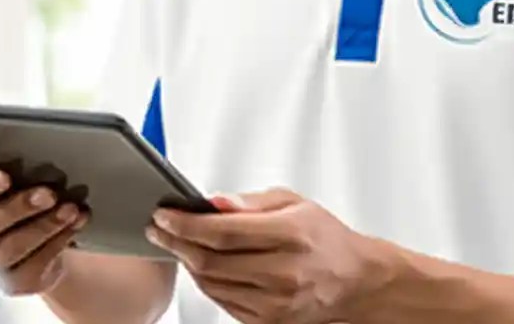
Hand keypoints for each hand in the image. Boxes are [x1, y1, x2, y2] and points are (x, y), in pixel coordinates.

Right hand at [0, 170, 88, 294]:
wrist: (33, 240)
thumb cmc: (13, 203)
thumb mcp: (4, 186)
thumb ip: (5, 175)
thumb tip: (28, 158)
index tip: (5, 177)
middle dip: (18, 207)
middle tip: (48, 194)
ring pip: (11, 248)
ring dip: (45, 226)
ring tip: (69, 209)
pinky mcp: (13, 284)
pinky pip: (34, 265)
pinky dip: (59, 241)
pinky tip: (74, 224)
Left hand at [145, 189, 382, 323]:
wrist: (355, 280)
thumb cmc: (324, 237)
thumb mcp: (293, 202)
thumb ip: (250, 201)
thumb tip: (214, 202)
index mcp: (291, 235)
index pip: (223, 231)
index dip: (185, 223)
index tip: (165, 214)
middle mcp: (284, 273)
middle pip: (210, 261)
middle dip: (177, 243)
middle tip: (159, 228)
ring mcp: (275, 304)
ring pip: (211, 284)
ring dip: (188, 262)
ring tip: (180, 243)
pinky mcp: (268, 322)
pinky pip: (222, 301)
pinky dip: (206, 282)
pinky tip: (203, 265)